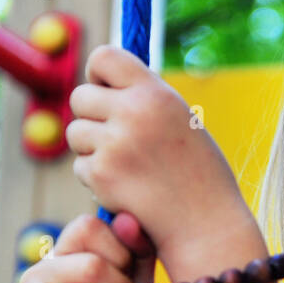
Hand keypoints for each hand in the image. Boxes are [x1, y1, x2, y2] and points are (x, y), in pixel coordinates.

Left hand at [66, 45, 251, 267]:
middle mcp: (133, 112)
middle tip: (116, 138)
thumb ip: (145, 99)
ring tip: (127, 166)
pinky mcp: (102, 176)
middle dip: (91, 117)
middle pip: (79, 97)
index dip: (98, 75)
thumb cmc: (200, 174)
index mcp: (156, 93)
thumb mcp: (182, 121)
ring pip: (76, 134)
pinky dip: (97, 178)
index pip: (103, 57)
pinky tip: (127, 189)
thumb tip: (102, 82)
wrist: (207, 225)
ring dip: (92, 149)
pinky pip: (81, 167)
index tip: (107, 92)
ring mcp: (114, 145)